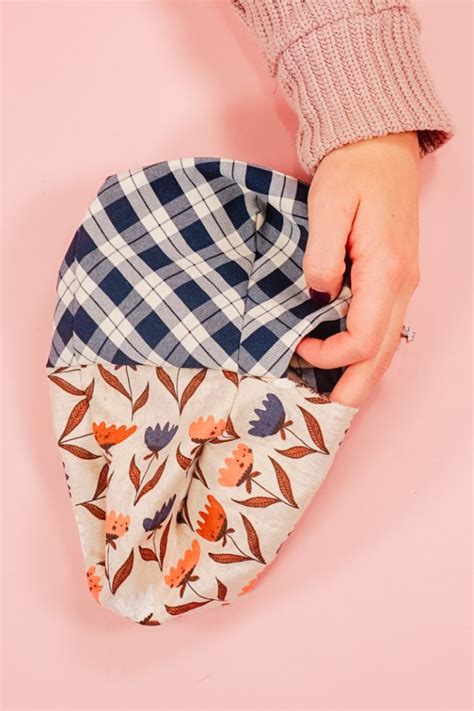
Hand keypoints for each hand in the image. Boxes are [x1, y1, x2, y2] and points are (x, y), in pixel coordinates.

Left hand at [295, 132, 420, 408]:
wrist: (380, 147)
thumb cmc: (354, 172)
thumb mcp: (329, 207)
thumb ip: (322, 258)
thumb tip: (317, 297)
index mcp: (386, 272)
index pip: (362, 339)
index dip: (330, 355)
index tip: (297, 347)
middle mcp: (402, 285)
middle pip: (383, 355)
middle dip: (355, 386)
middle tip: (326, 410)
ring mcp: (402, 283)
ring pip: (387, 344)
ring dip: (362, 372)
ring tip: (335, 393)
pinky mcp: (394, 278)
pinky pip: (383, 326)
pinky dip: (366, 350)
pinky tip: (346, 357)